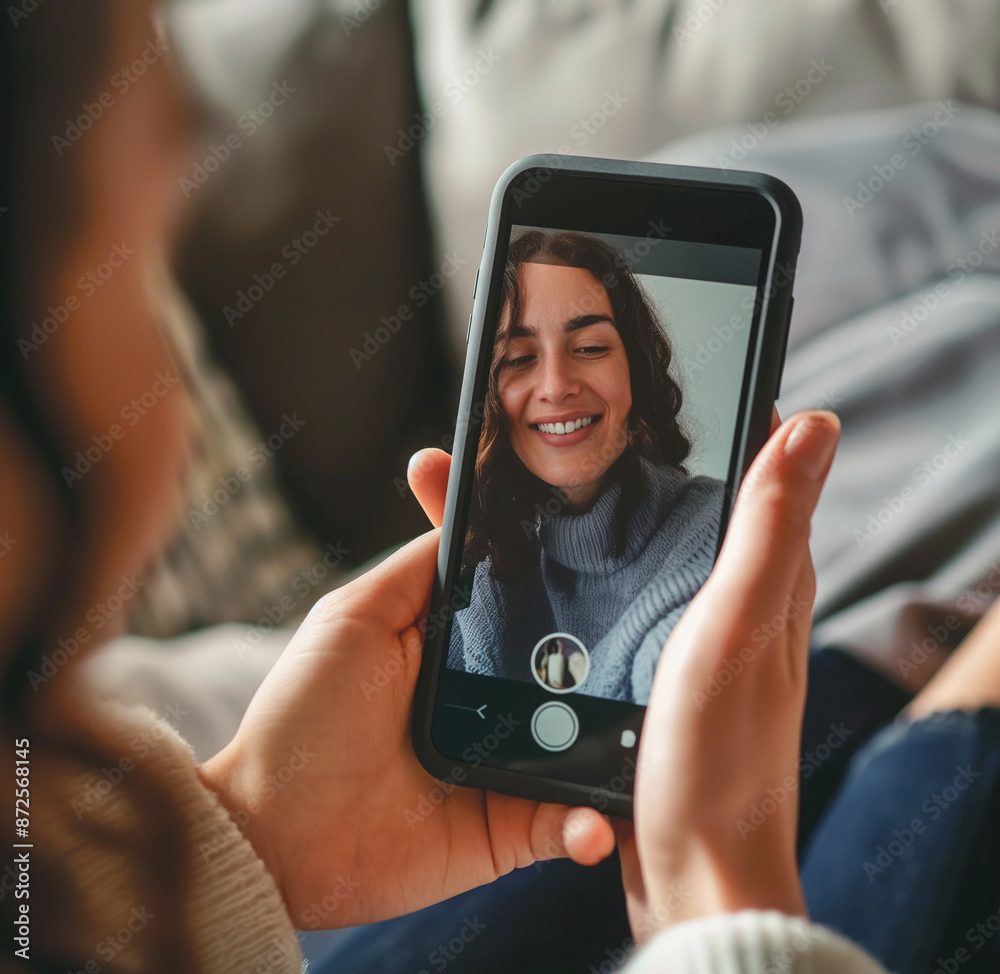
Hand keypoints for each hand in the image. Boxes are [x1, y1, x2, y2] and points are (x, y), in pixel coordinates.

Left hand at [197, 453, 613, 929]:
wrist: (275, 834)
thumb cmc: (303, 717)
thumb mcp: (354, 617)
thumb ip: (416, 568)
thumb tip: (467, 510)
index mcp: (456, 645)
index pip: (524, 598)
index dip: (568, 575)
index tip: (619, 543)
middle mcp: (489, 698)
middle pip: (571, 668)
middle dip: (616, 659)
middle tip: (656, 651)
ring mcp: (503, 764)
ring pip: (585, 746)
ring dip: (622, 747)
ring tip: (655, 743)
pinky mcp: (504, 829)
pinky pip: (564, 825)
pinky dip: (590, 825)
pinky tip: (599, 822)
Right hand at [615, 409, 839, 941]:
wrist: (689, 871)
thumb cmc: (716, 762)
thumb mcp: (736, 628)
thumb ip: (766, 530)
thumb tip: (813, 424)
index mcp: (772, 584)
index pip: (769, 474)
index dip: (744, 415)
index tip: (708, 363)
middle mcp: (749, 607)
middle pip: (726, 505)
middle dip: (693, 450)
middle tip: (636, 409)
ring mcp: (710, 643)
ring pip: (686, 550)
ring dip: (659, 506)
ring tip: (600, 469)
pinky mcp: (672, 674)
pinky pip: (656, 598)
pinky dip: (634, 565)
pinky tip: (591, 567)